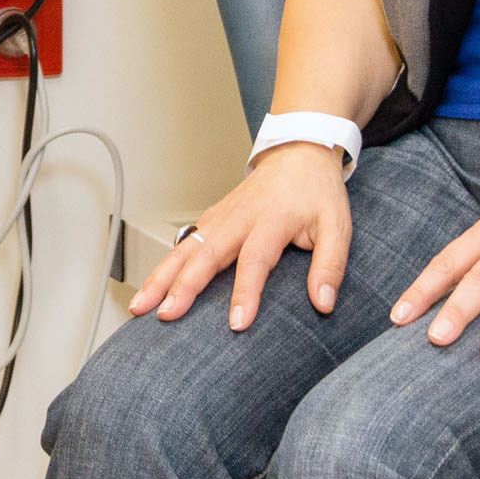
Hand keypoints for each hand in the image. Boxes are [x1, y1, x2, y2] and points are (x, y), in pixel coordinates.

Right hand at [126, 143, 350, 332]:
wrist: (298, 154)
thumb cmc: (316, 192)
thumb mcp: (337, 226)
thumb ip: (331, 265)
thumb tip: (324, 302)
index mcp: (272, 220)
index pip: (255, 260)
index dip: (246, 292)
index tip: (237, 324)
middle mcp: (238, 218)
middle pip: (205, 254)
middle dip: (183, 286)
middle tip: (167, 315)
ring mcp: (219, 217)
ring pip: (184, 249)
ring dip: (160, 278)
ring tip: (141, 306)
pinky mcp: (209, 219)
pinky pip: (181, 245)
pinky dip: (162, 267)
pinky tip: (150, 288)